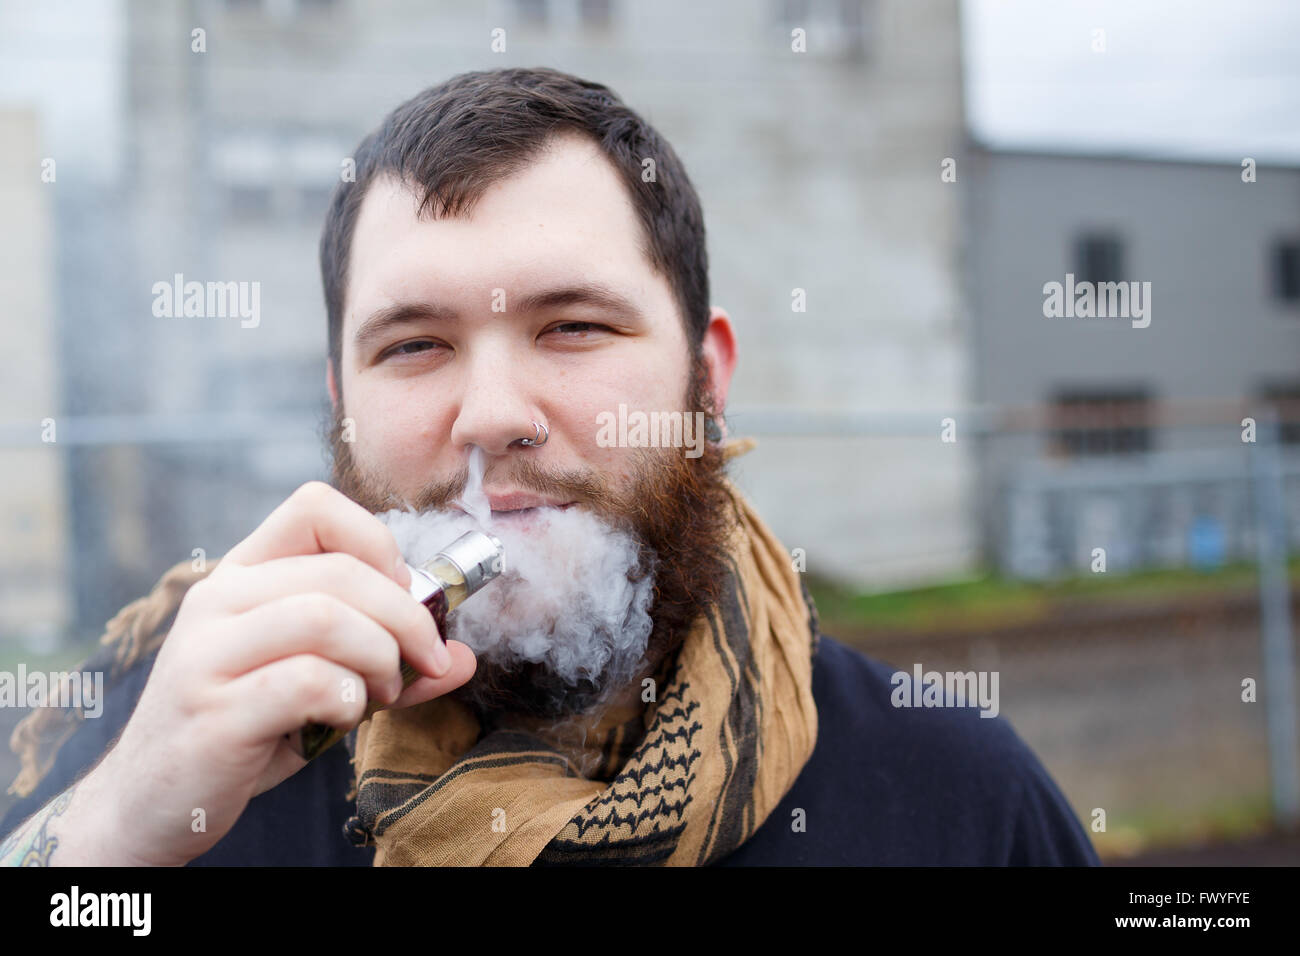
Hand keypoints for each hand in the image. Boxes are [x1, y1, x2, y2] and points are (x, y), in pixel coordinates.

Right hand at [86, 481, 475, 865]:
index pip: (315, 506)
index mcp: (242, 575)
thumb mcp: (317, 684)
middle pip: (340, 571)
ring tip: (383, 692)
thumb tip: (464, 656)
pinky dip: (347, 697)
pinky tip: (341, 716)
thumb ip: (386, 664)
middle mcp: (217, 601)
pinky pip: (305, 680)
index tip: (404, 592)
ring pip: (325, 617)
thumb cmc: (244, 729)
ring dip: (380, 656)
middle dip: (406, 617)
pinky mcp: (213, 711)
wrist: (153, 801)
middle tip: (424, 663)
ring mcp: (206, 654)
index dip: (376, 541)